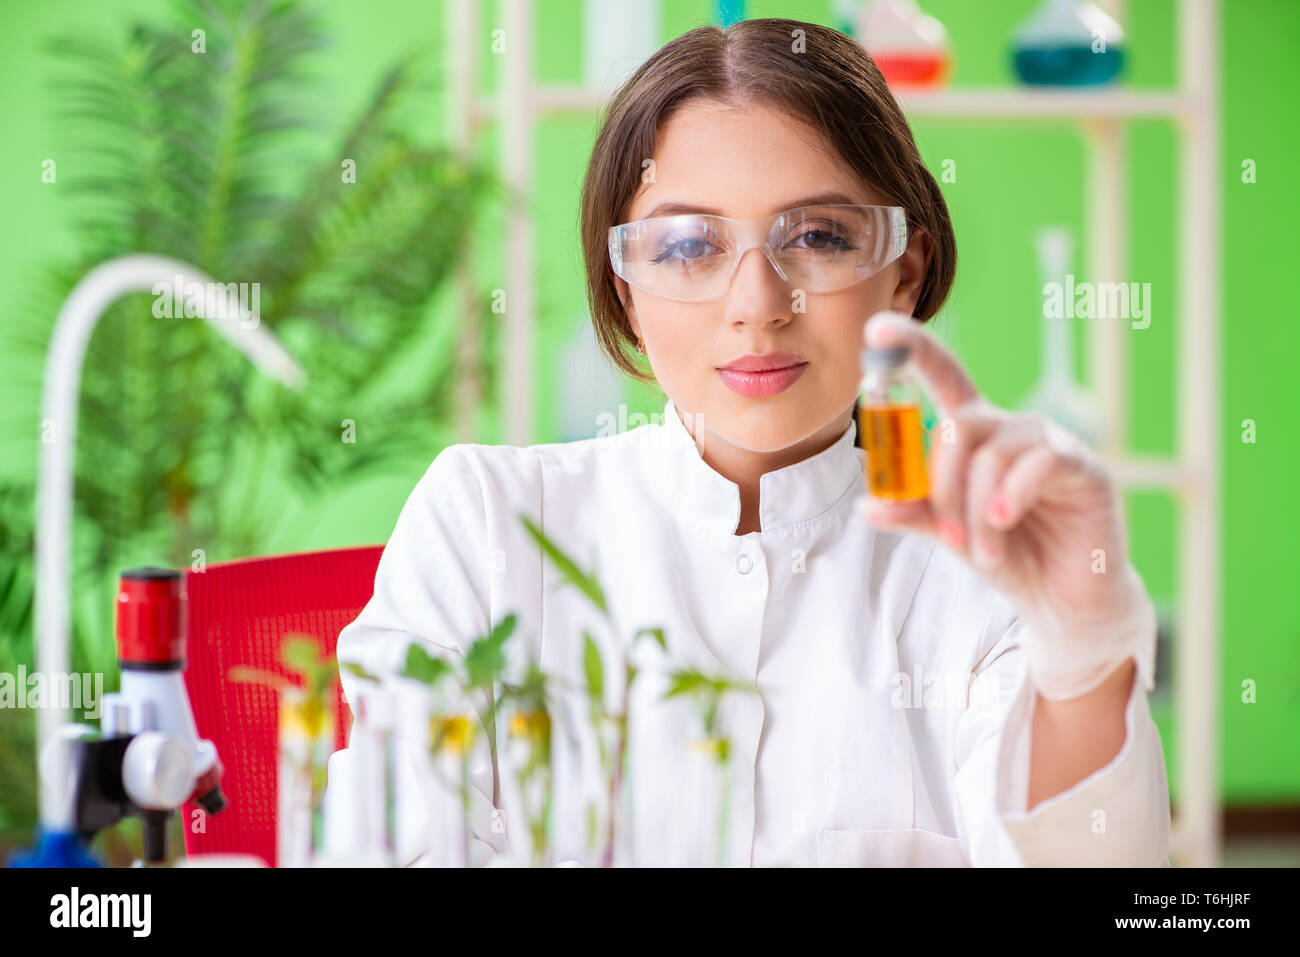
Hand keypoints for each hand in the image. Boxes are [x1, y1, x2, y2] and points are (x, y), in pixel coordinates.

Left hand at [854, 312, 1155, 699]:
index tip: (876, 327)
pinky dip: (1009, 499)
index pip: (944, 378)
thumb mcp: (952, 536)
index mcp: (977, 435)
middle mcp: (1012, 428)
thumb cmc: (1010, 558)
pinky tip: (1003, 527)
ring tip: (983, 553)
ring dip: (974, 512)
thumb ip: (915, 513)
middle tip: (951, 539)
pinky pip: (1036, 463)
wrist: (1064, 601)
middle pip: (957, 427)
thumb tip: (866, 506)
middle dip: (943, 489)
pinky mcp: (1082, 466)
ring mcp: (1050, 442)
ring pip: (989, 453)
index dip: (913, 348)